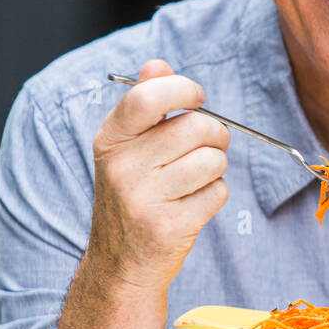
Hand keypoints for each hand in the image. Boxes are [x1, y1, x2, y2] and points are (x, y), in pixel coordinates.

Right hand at [89, 59, 229, 290]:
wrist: (120, 263)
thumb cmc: (133, 194)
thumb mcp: (127, 148)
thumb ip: (145, 103)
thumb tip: (158, 65)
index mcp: (110, 140)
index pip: (148, 96)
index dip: (183, 89)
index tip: (197, 98)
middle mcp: (122, 168)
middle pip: (196, 128)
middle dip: (215, 133)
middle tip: (208, 145)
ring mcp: (143, 200)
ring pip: (213, 160)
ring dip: (216, 166)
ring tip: (197, 177)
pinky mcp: (169, 227)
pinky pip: (218, 192)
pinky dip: (215, 195)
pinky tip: (194, 203)